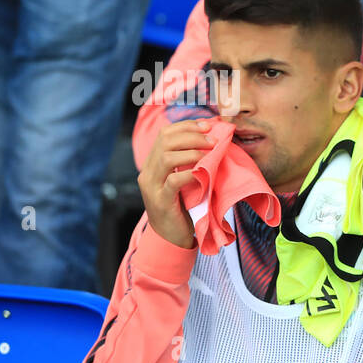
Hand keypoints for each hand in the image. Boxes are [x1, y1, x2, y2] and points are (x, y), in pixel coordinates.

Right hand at [138, 120, 214, 249]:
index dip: (187, 126)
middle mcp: (148, 172)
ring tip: (209, 154)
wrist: (172, 236)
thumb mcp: (185, 179)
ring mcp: (152, 187)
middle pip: (164, 141)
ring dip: (192, 152)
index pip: (165, 134)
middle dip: (191, 136)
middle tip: (213, 140)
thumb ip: (190, 162)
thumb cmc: (183, 205)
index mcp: (153, 163)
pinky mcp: (161, 201)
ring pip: (166, 157)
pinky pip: (173, 181)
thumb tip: (212, 140)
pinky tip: (202, 173)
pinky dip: (189, 174)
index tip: (208, 125)